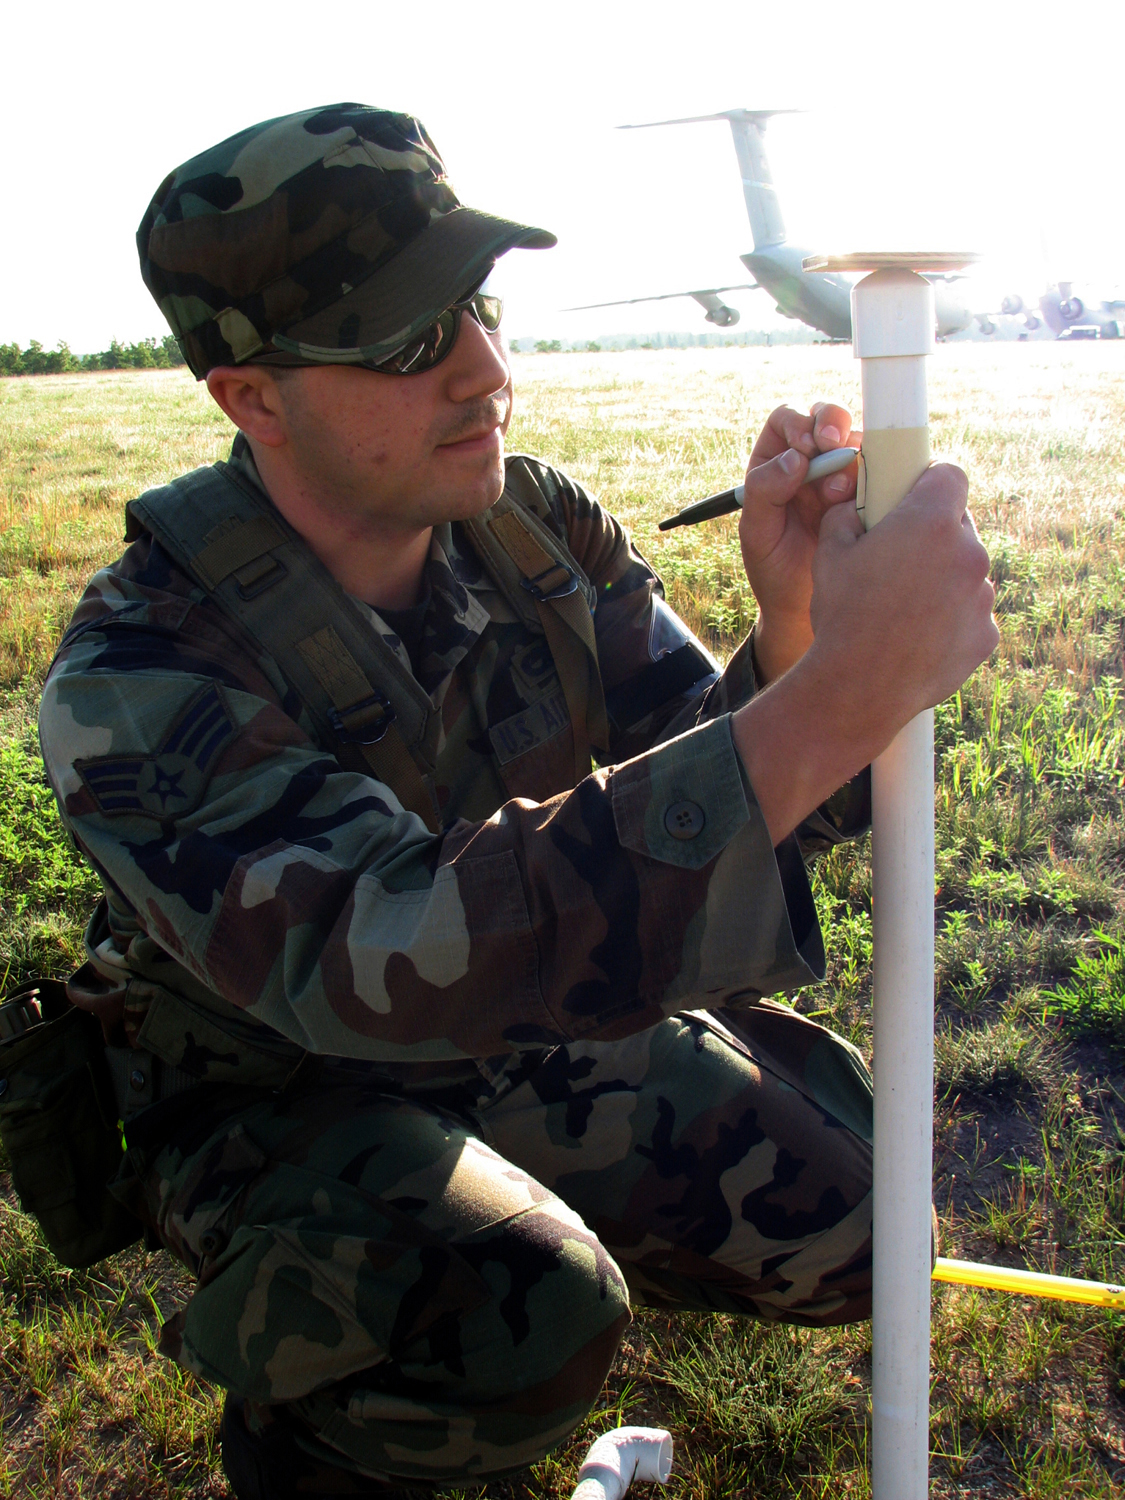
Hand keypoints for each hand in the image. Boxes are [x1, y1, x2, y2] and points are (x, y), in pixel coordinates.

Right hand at [731, 462, 997, 842]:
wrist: (860, 687)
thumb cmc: (842, 615)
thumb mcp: (828, 554)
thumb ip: (845, 517)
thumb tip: (854, 507)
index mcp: (930, 521)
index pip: (951, 474)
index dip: (932, 481)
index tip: (916, 494)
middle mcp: (968, 552)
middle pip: (960, 526)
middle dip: (935, 535)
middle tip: (901, 557)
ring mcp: (982, 596)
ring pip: (968, 571)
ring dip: (944, 578)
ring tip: (905, 606)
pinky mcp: (986, 634)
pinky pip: (972, 614)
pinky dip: (952, 619)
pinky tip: (919, 636)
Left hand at [738, 402, 859, 682]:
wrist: (804, 606)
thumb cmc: (774, 568)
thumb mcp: (757, 532)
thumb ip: (764, 491)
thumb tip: (796, 458)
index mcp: (776, 461)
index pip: (787, 420)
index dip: (798, 424)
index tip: (804, 447)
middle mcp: (813, 461)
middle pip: (828, 418)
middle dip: (832, 423)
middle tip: (831, 444)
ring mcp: (846, 476)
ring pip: (859, 442)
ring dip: (852, 459)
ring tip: (837, 495)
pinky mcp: (873, 495)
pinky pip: (884, 473)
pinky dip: (878, 478)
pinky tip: (864, 502)